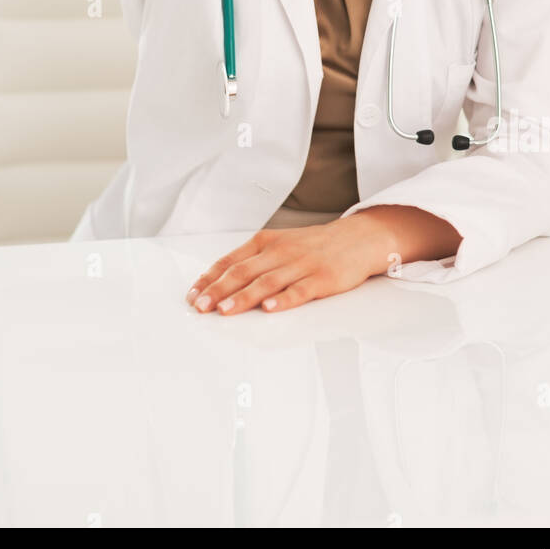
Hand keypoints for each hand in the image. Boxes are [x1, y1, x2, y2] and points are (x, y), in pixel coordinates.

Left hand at [184, 210, 403, 315]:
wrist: (357, 238)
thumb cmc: (314, 246)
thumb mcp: (280, 245)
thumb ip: (254, 261)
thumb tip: (220, 283)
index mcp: (266, 243)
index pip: (230, 261)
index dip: (210, 279)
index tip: (193, 295)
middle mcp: (281, 251)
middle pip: (244, 272)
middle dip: (219, 290)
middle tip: (201, 306)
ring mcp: (302, 264)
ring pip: (267, 282)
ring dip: (244, 297)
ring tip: (225, 310)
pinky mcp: (322, 279)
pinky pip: (300, 290)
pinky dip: (283, 299)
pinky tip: (270, 308)